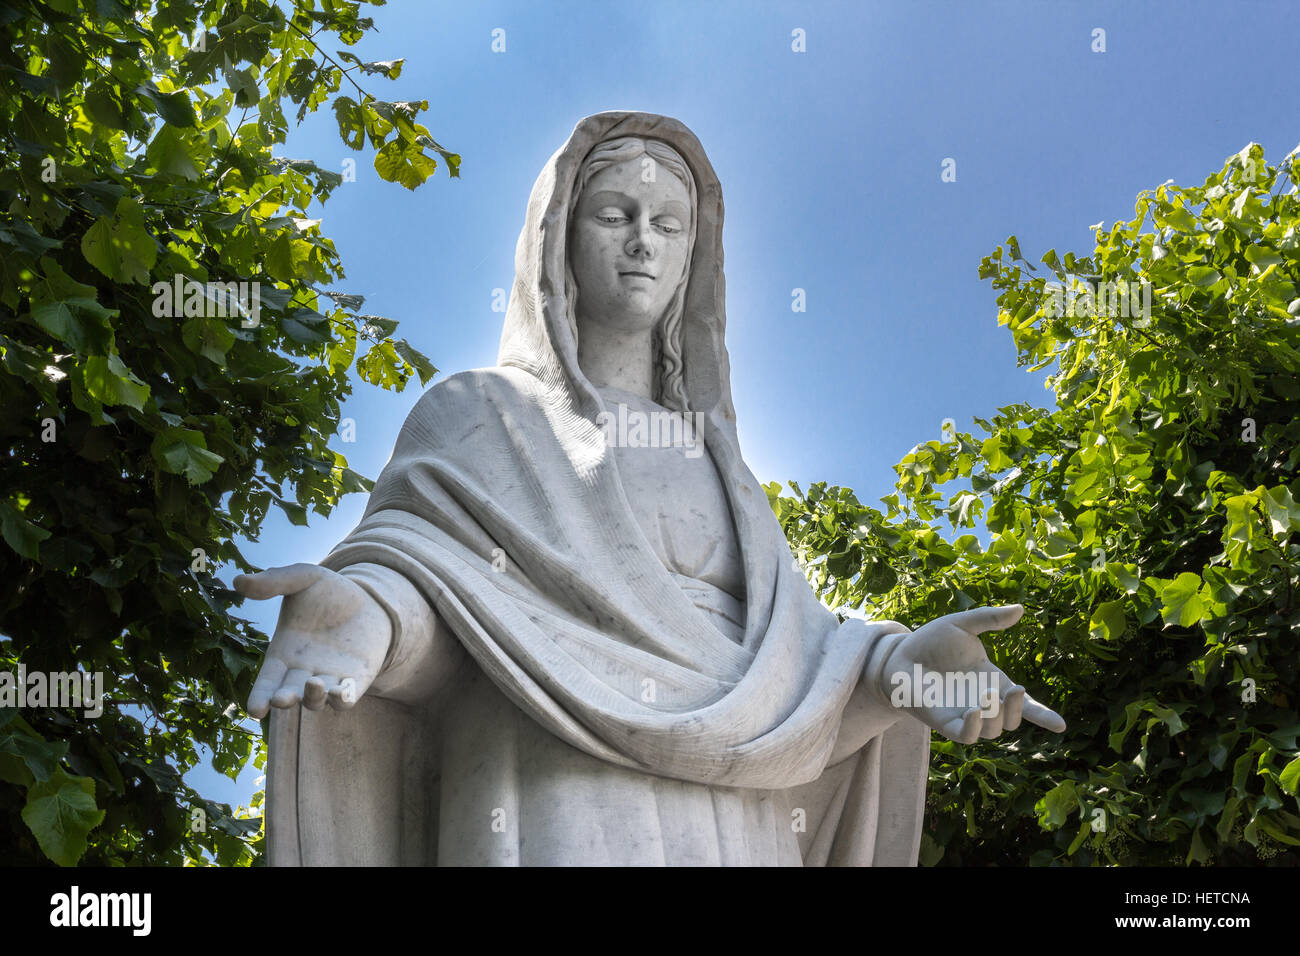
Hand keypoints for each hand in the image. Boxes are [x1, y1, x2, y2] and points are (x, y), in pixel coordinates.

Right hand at [235, 563, 391, 718]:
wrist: (369, 599)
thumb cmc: (329, 591)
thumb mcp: (303, 579)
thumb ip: (273, 582)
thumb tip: (238, 580)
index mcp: (283, 653)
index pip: (267, 681)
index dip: (259, 696)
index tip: (255, 709)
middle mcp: (302, 672)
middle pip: (289, 694)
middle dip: (284, 699)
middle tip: (282, 699)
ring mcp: (329, 679)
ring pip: (316, 700)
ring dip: (314, 698)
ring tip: (315, 683)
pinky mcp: (355, 681)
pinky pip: (345, 699)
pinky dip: (342, 699)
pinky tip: (342, 691)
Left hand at [880, 604, 1065, 743]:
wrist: (899, 654)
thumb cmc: (931, 640)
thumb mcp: (963, 625)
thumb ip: (989, 618)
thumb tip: (1019, 609)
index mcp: (992, 681)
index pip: (1023, 704)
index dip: (1042, 715)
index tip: (1060, 725)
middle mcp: (982, 702)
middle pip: (1011, 720)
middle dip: (1018, 710)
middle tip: (1014, 689)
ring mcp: (964, 715)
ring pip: (992, 731)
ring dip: (997, 717)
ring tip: (987, 696)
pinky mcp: (945, 723)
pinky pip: (966, 736)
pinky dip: (974, 728)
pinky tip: (974, 711)